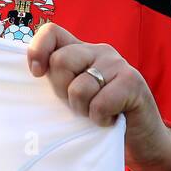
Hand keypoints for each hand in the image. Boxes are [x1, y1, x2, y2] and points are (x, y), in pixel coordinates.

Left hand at [26, 22, 170, 170]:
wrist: (141, 139)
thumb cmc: (101, 116)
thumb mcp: (72, 96)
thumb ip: (56, 80)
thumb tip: (29, 77)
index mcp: (81, 51)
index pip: (51, 32)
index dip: (38, 50)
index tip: (37, 74)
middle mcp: (99, 51)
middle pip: (60, 61)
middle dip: (62, 91)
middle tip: (78, 105)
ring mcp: (117, 64)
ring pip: (79, 87)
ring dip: (83, 110)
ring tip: (96, 113)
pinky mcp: (132, 82)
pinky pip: (99, 103)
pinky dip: (100, 119)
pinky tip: (110, 119)